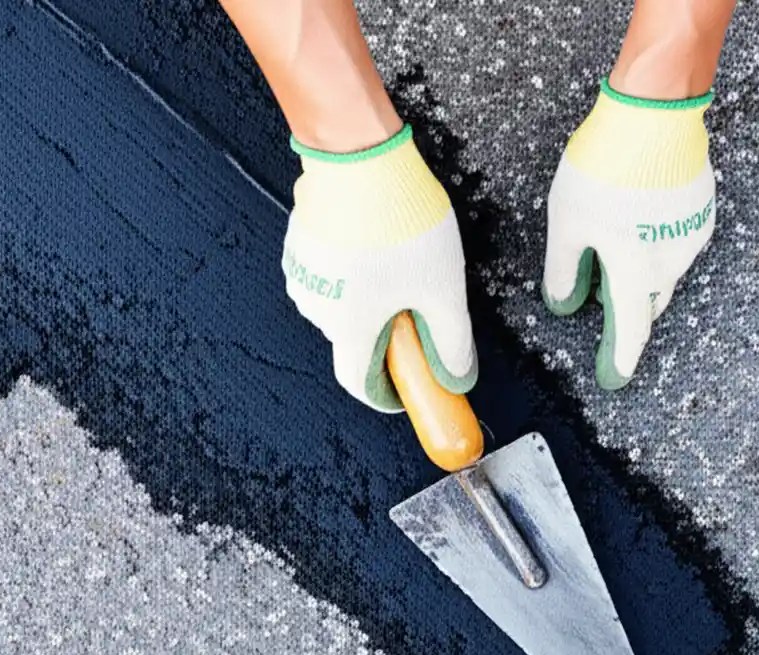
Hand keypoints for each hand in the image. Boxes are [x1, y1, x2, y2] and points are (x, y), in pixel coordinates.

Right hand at [283, 125, 476, 410]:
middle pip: (356, 338)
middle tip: (420, 306)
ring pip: (343, 300)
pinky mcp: (302, 240)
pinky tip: (381, 239)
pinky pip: (331, 268)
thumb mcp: (442, 288)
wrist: (358, 157)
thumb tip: (457, 375)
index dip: (386, 392)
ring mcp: (304, 272)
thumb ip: (451, 340)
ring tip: (405, 262)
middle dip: (388, 332)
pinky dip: (355, 267)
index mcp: (348, 328)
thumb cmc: (398, 224)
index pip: (360, 382)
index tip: (407, 387)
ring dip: (372, 296)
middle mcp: (317, 308)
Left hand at [543, 82, 715, 389]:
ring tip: (610, 244)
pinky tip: (633, 217)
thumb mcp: (567, 224)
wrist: (654, 114)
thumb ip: (565, 270)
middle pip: (647, 301)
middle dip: (625, 308)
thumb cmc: (607, 169)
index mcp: (637, 272)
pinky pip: (674, 240)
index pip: (631, 331)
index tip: (613, 379)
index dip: (620, 359)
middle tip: (598, 298)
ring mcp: (692, 235)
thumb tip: (562, 303)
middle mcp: (672, 262)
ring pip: (662, 270)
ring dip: (639, 271)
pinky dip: (653, 242)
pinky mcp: (700, 209)